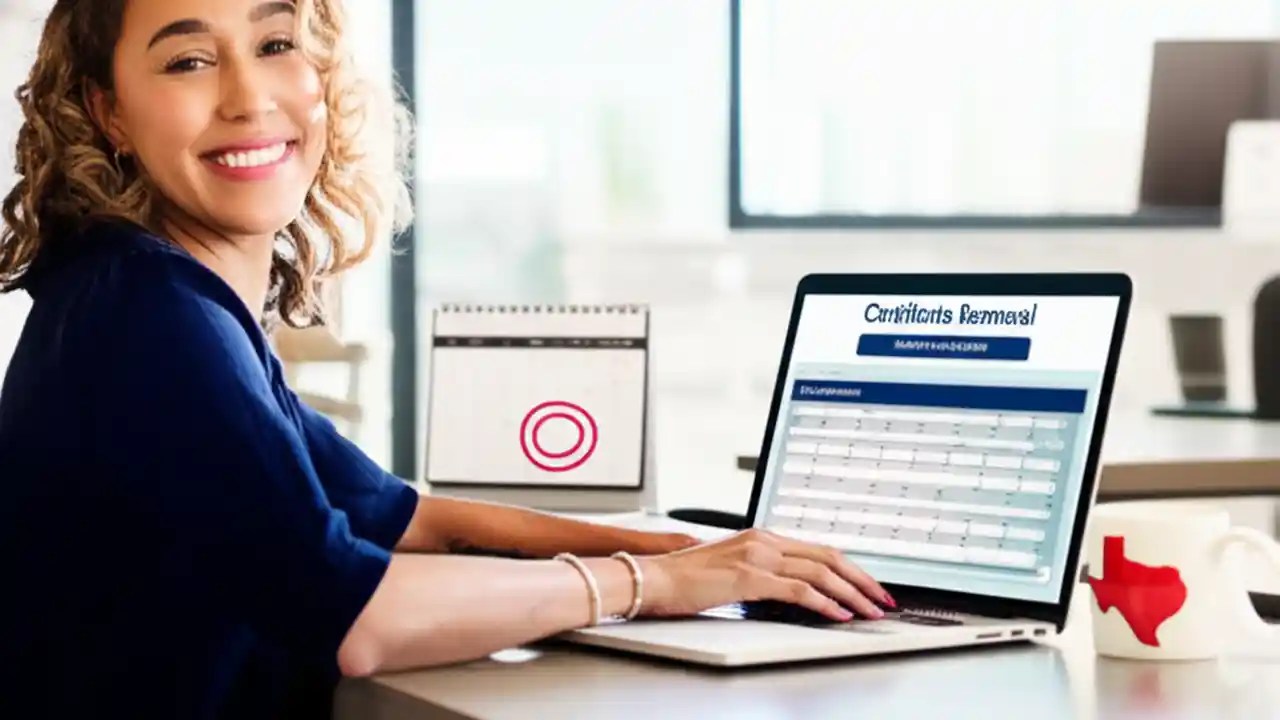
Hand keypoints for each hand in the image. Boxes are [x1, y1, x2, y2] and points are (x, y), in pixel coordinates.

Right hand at [638, 528, 890, 621]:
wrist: (652, 577)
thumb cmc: (683, 578)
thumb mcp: (730, 569)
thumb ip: (760, 573)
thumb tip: (788, 590)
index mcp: (761, 536)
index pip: (819, 549)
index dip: (850, 568)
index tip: (868, 586)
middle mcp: (763, 540)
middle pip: (829, 556)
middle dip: (862, 580)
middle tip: (883, 599)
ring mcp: (757, 556)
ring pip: (821, 571)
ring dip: (852, 594)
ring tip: (870, 612)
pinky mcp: (748, 577)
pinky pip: (799, 590)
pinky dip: (825, 603)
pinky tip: (838, 616)